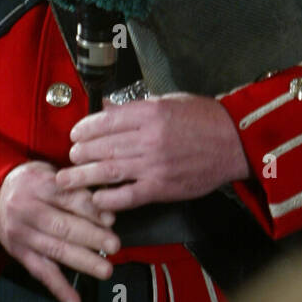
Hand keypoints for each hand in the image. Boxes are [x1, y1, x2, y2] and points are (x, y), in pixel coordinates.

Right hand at [0, 161, 119, 301]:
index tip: (111, 219)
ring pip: (54, 250)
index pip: (67, 197)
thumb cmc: (32, 182)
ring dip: (83, 262)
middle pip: (62, 225)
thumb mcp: (49, 172)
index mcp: (37, 184)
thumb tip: (107, 206)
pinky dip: (59, 289)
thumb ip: (75, 187)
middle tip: (115, 245)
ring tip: (105, 269)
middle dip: (92, 237)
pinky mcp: (19, 253)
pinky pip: (40, 272)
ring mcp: (21, 234)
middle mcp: (27, 209)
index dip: (90, 209)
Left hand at [55, 93, 249, 210]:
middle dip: (80, 153)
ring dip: (84, 176)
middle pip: (103, 146)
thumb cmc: (203, 118)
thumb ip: (135, 108)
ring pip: (109, 171)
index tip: (75, 134)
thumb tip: (107, 109)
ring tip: (68, 179)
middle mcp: (149, 138)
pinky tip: (96, 198)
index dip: (85, 129)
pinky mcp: (162, 187)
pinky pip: (128, 195)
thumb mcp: (168, 102)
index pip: (106, 121)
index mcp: (149, 113)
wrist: (234, 142)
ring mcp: (155, 165)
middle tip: (69, 157)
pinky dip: (108, 199)